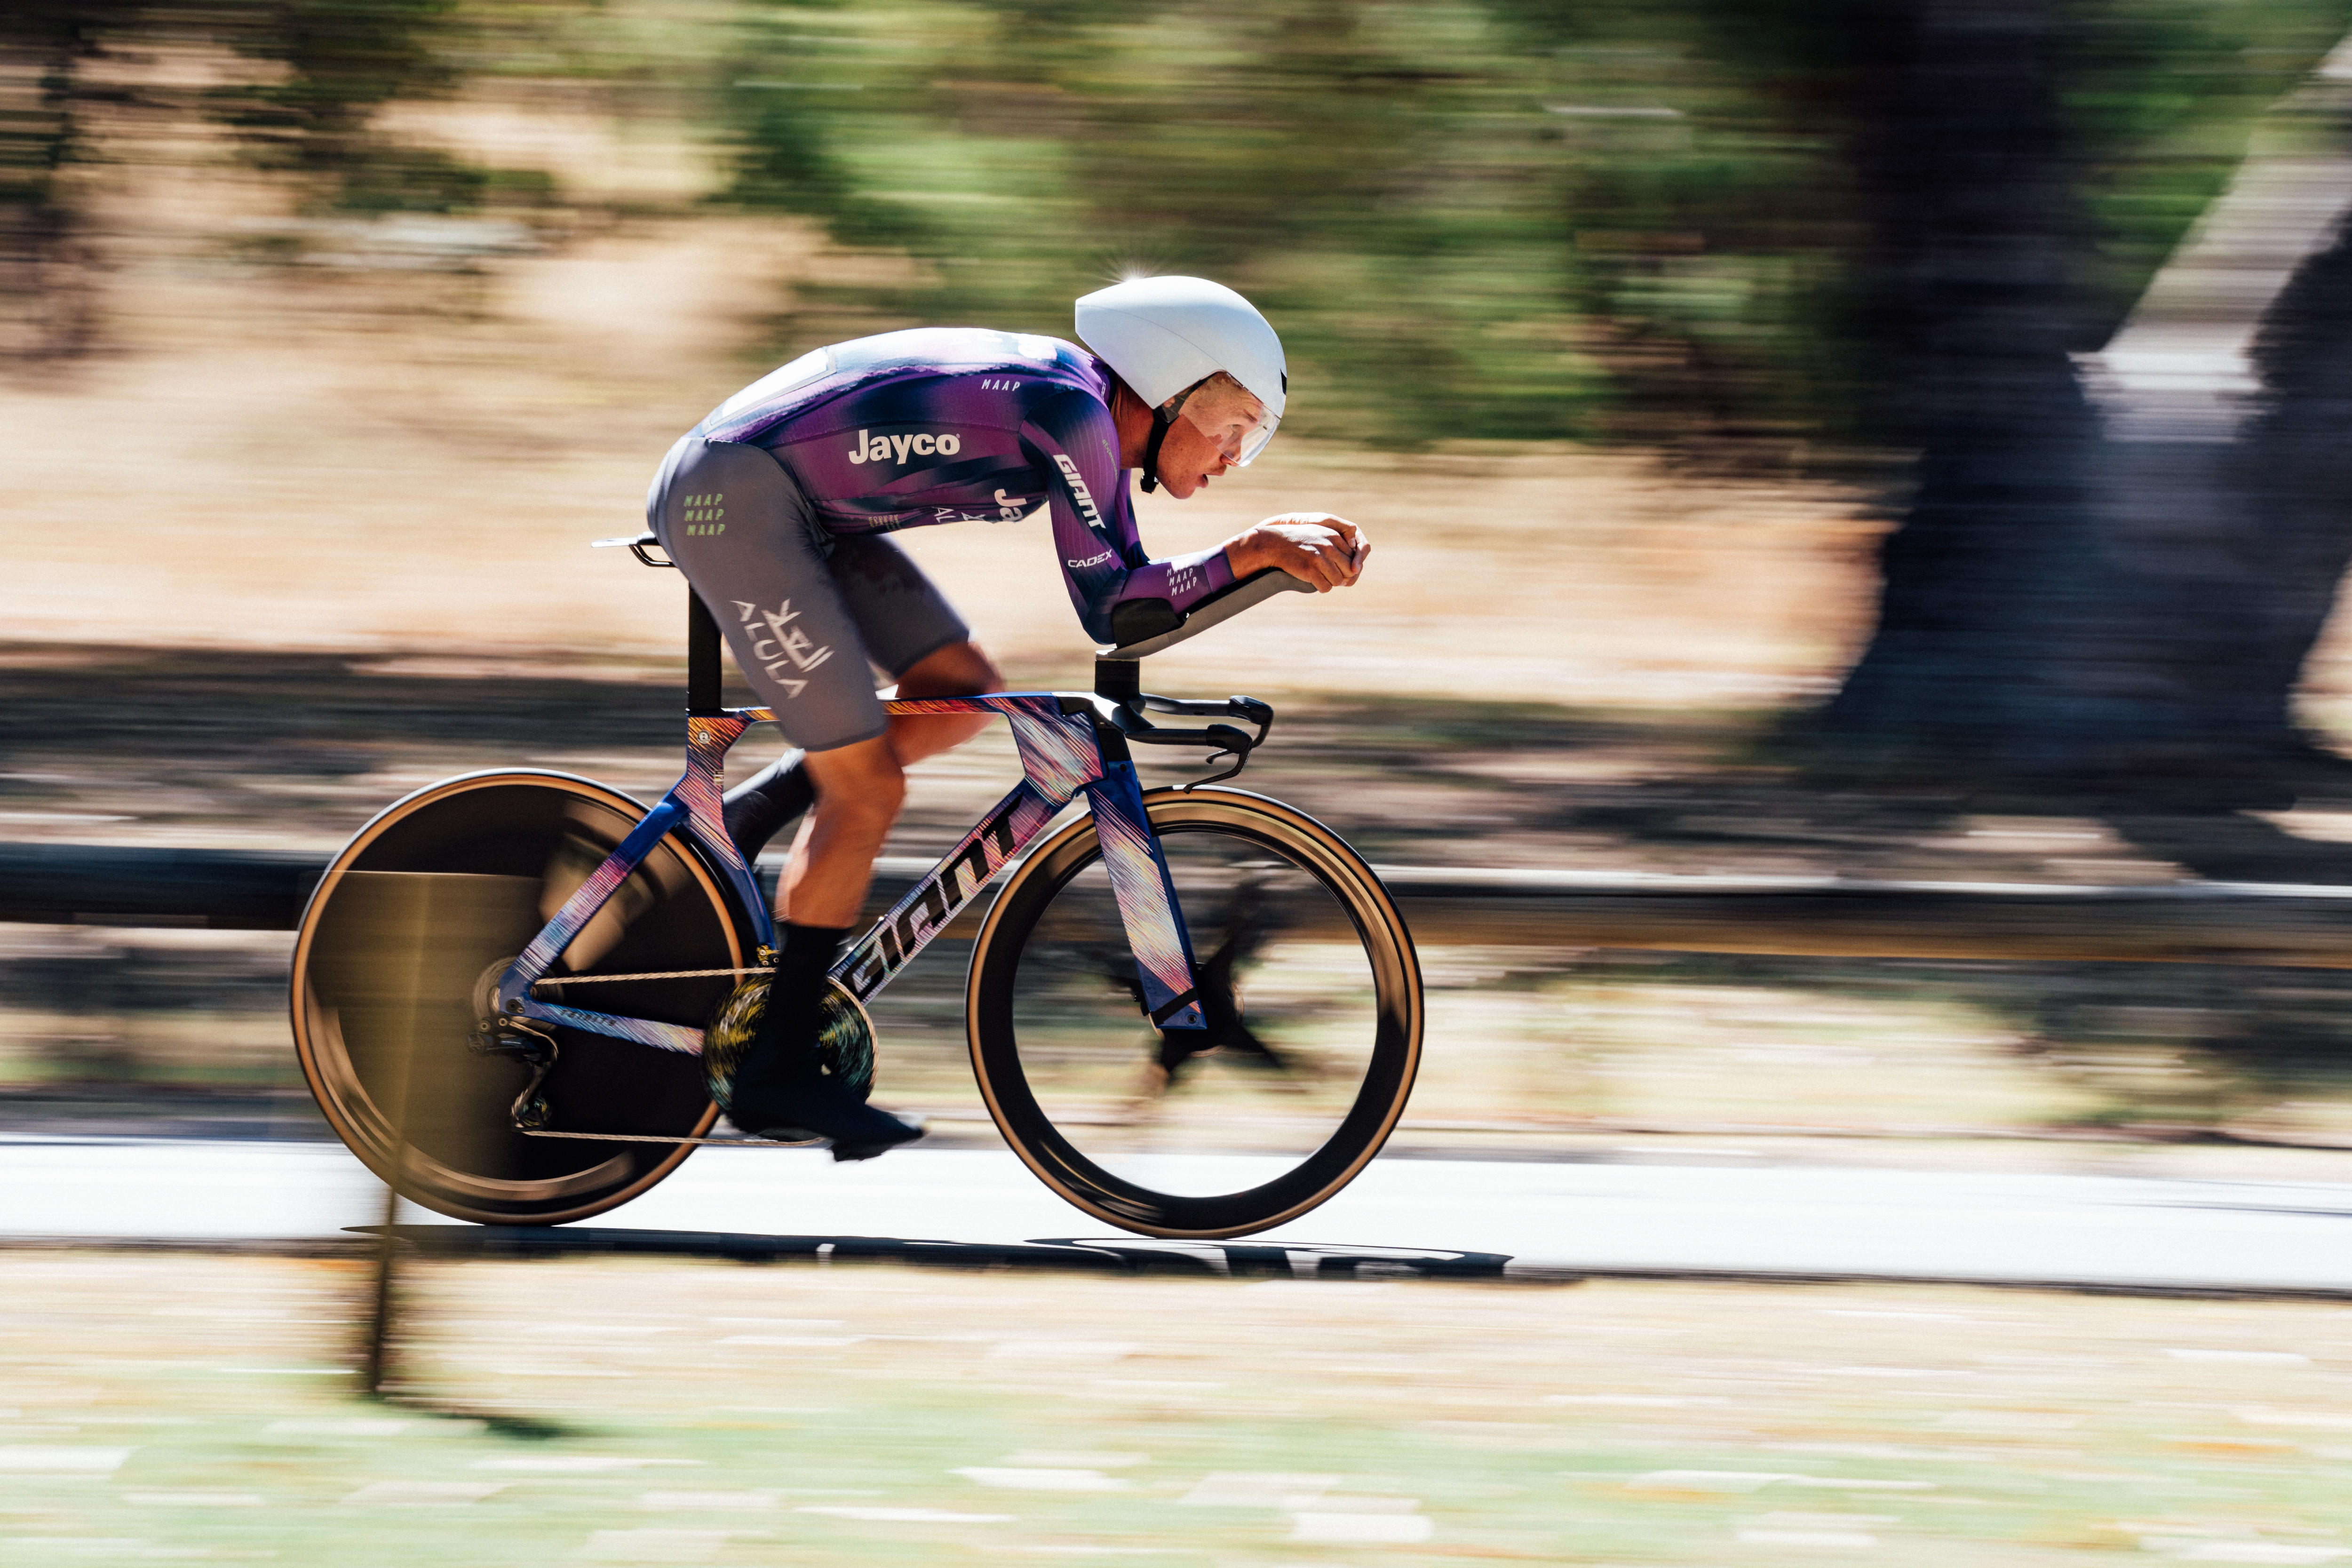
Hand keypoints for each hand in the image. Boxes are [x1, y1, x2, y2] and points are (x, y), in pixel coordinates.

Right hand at [1221, 513, 1369, 592]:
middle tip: (1331, 577)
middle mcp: (1329, 546)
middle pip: (1349, 570)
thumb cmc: (1298, 541)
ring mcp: (1320, 558)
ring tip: (1320, 578)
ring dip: (1331, 582)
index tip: (1340, 571)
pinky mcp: (1310, 570)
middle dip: (1342, 576)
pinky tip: (1314, 582)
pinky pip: (1326, 587)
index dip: (1348, 568)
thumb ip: (1336, 545)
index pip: (1353, 558)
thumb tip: (1352, 566)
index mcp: (1334, 536)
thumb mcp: (1319, 535)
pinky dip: (1321, 587)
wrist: (1274, 544)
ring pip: (1338, 581)